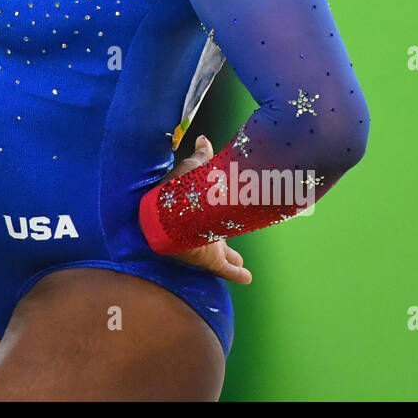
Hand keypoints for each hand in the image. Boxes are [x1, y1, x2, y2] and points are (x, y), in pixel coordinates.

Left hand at [163, 135, 251, 284]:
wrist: (170, 217)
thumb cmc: (180, 189)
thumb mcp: (193, 168)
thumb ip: (200, 156)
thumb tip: (204, 138)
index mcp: (198, 207)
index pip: (210, 210)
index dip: (219, 210)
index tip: (229, 210)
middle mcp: (202, 227)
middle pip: (217, 236)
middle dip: (225, 242)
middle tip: (235, 246)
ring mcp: (207, 246)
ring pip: (223, 254)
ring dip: (233, 259)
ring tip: (241, 264)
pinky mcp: (210, 260)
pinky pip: (226, 270)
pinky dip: (237, 275)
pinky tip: (247, 279)